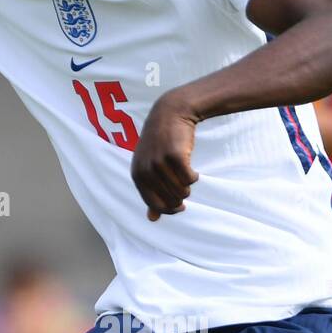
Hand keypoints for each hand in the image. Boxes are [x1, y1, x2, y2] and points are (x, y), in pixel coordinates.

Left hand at [130, 95, 199, 220]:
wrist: (171, 113)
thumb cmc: (161, 143)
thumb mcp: (150, 167)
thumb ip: (150, 192)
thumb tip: (152, 219)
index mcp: (138, 175)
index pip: (154, 205)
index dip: (169, 209)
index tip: (180, 207)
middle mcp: (146, 170)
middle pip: (171, 200)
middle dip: (181, 197)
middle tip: (184, 185)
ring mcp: (160, 163)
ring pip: (182, 191)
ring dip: (188, 186)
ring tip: (186, 173)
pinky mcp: (175, 156)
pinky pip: (190, 179)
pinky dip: (194, 176)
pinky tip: (191, 168)